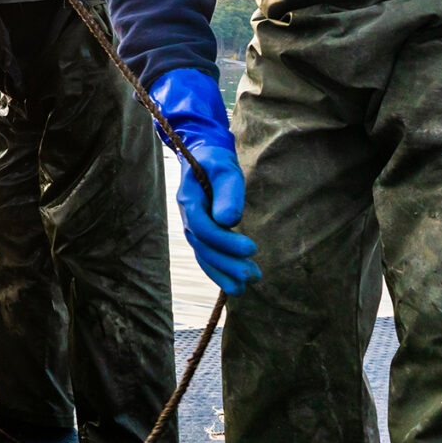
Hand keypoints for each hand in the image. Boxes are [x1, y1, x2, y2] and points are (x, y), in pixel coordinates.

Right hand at [151, 68, 259, 294]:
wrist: (205, 156)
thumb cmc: (217, 160)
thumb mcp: (225, 168)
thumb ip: (227, 192)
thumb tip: (229, 221)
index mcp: (189, 200)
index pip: (203, 228)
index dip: (225, 241)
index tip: (251, 248)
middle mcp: (187, 217)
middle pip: (203, 246)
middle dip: (227, 263)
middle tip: (253, 274)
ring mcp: (192, 227)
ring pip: (204, 255)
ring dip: (224, 272)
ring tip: (247, 286)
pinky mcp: (201, 233)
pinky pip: (206, 256)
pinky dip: (219, 272)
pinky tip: (235, 286)